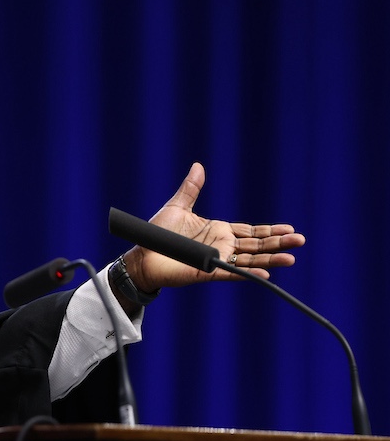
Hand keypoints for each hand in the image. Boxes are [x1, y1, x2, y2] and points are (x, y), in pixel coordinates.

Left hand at [126, 162, 305, 293]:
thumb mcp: (177, 206)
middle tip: (300, 241)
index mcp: (218, 231)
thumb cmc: (157, 234)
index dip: (270, 230)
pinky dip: (247, 273)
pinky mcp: (206, 272)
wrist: (140, 254)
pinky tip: (265, 274)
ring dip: (270, 260)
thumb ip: (191, 189)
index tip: (290, 228)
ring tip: (291, 259)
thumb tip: (198, 166)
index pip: (250, 231)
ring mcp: (215, 260)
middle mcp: (221, 246)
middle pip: (256, 245)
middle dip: (278, 242)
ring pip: (248, 260)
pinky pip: (230, 273)